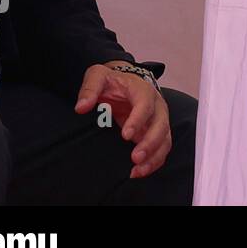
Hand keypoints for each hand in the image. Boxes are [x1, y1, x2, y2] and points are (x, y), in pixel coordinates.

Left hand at [75, 62, 172, 179]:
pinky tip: (139, 172)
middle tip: (135, 158)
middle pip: (161, 124)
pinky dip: (154, 161)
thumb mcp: (98, 76)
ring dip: (154, 156)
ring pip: (165, 139)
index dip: (138, 120)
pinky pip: (162, 148)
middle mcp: (156, 105)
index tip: (125, 135)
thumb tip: (81, 107)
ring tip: (137, 171)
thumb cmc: (112, 81)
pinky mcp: (155, 132)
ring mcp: (157, 120)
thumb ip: (90, 88)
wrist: (124, 83)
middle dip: (150, 143)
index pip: (145, 104)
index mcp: (142, 90)